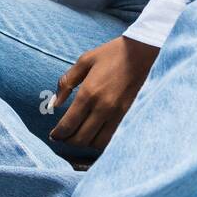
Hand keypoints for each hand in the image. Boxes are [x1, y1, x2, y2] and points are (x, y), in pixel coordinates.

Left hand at [48, 35, 159, 151]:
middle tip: (62, 137)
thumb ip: (66, 82)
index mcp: (88, 93)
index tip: (53, 135)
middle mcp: (103, 107)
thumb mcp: (84, 61)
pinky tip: (95, 134)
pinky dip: (100, 141)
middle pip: (81, 139)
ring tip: (78, 136)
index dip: (58, 134)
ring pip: (97, 143)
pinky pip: (111, 139)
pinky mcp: (128, 116)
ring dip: (85, 143)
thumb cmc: (112, 54)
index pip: (68, 125)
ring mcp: (117, 114)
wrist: (143, 52)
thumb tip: (54, 103)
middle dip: (68, 141)